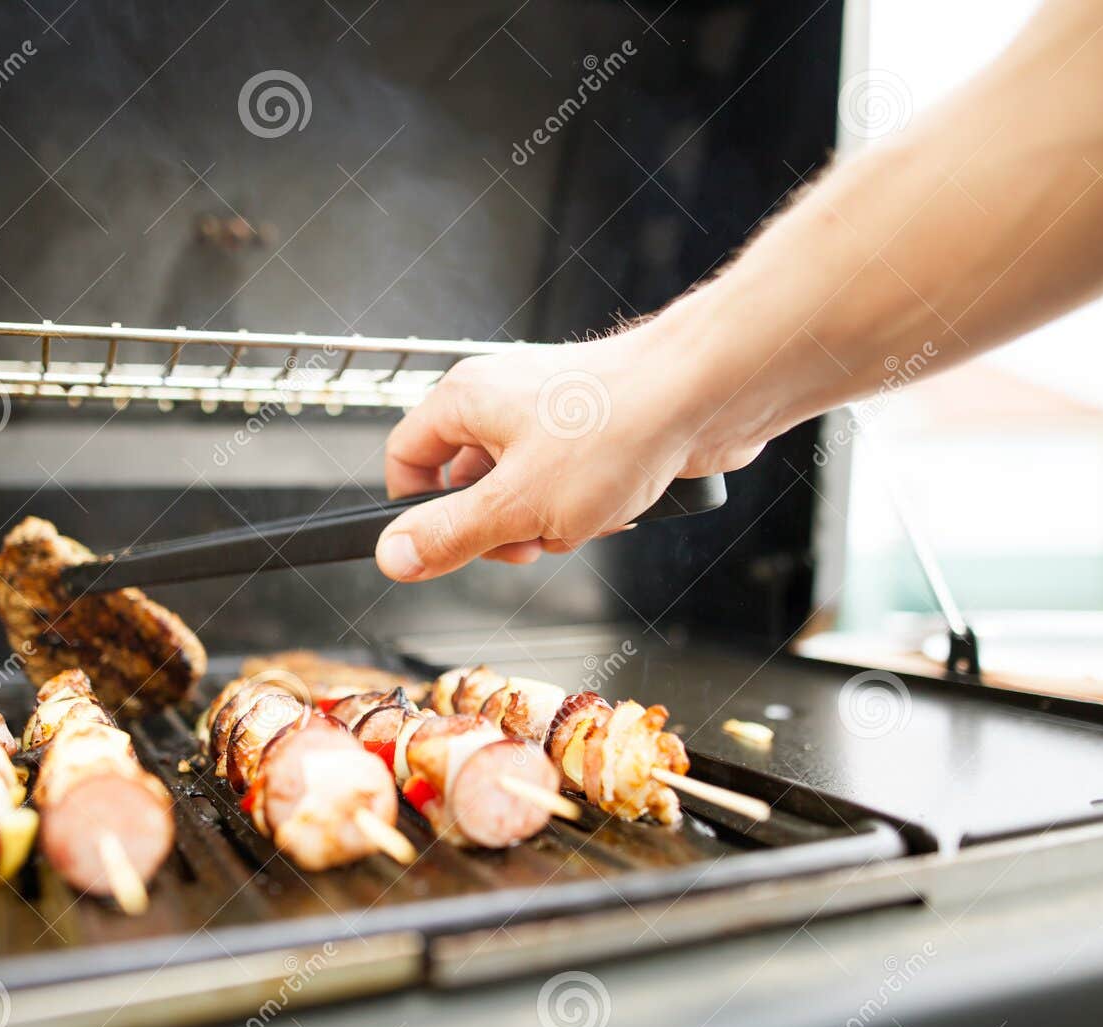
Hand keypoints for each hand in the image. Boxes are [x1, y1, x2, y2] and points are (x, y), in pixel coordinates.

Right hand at [376, 313, 765, 580]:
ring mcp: (550, 414)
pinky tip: (615, 506)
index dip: (414, 510)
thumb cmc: (619, 427)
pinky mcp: (593, 431)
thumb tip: (393, 556)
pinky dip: (585, 507)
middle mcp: (502, 400)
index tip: (440, 546)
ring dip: (549, 522)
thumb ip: (450, 534)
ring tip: (583, 516)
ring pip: (522, 491)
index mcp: (466, 401)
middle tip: (528, 538)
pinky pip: (567, 485)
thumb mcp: (518, 503)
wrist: (708, 394)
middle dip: (500, 526)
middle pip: (467, 484)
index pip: (404, 457)